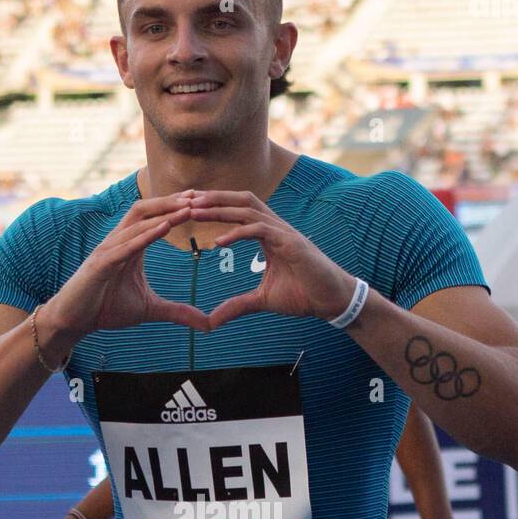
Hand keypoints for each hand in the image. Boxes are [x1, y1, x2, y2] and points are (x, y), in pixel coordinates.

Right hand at [42, 193, 211, 344]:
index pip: (153, 217)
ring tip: (188, 208)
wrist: (74, 321)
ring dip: (163, 214)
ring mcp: (107, 251)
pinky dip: (145, 235)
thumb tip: (207, 324)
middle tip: (197, 196)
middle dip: (170, 201)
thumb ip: (178, 312)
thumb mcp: (150, 309)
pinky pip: (125, 246)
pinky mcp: (100, 265)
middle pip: (144, 209)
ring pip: (136, 222)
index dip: (174, 207)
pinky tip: (164, 228)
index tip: (199, 200)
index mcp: (129, 246)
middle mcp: (117, 241)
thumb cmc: (106, 308)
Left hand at [186, 190, 356, 328]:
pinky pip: (260, 230)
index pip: (238, 211)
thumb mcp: (262, 301)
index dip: (215, 207)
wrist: (332, 301)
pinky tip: (218, 241)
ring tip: (195, 211)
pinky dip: (238, 232)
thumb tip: (213, 320)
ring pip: (248, 209)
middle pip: (240, 200)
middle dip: (213, 198)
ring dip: (220, 208)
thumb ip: (238, 305)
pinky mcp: (291, 243)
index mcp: (268, 234)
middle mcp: (275, 227)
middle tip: (185, 199)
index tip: (190, 208)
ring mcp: (284, 232)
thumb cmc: (303, 295)